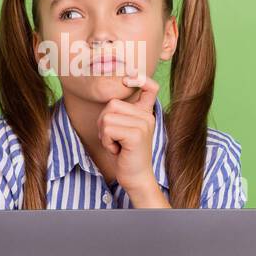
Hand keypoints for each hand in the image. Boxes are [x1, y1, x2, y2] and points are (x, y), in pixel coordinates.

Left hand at [97, 73, 159, 194]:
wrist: (135, 177)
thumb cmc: (125, 154)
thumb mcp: (123, 129)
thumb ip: (121, 112)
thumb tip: (115, 92)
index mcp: (145, 113)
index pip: (150, 87)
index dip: (140, 78)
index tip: (129, 78)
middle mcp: (147, 116)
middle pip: (111, 104)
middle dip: (104, 123)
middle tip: (115, 139)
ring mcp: (143, 124)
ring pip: (107, 118)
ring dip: (104, 135)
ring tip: (117, 145)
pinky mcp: (136, 134)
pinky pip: (108, 129)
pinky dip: (106, 142)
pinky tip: (118, 150)